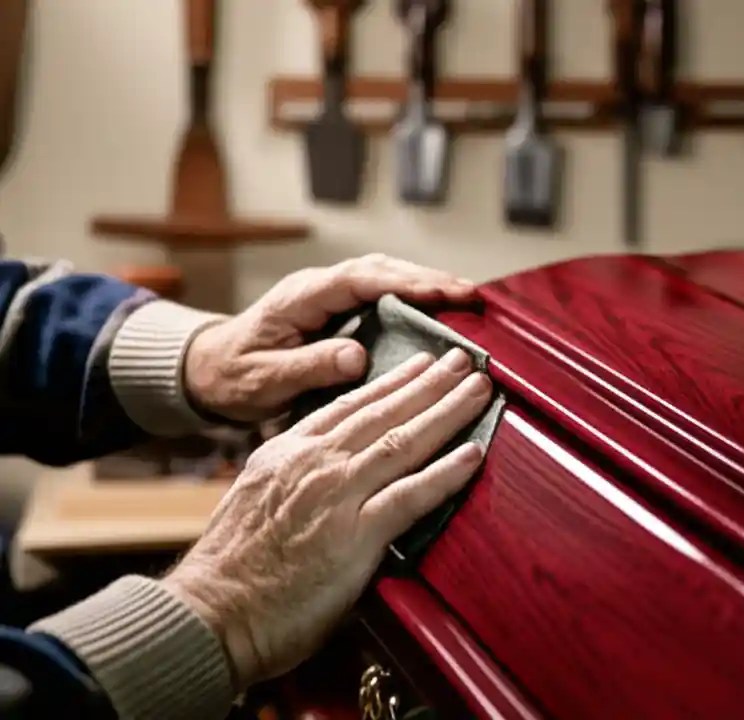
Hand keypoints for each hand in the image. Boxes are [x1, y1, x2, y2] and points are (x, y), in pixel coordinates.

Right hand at [162, 348, 493, 687]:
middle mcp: (313, 462)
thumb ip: (294, 480)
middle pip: (383, 411)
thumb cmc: (231, 572)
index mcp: (286, 452)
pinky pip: (411, 495)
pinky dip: (446, 473)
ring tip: (480, 391)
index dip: (391, 382)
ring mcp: (335, 495)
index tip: (420, 365)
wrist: (208, 615)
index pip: (348, 405)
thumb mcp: (257, 500)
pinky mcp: (355, 536)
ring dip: (449, 411)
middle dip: (430, 382)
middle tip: (466, 361)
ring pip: (403, 440)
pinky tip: (474, 454)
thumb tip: (325, 478)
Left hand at [185, 254, 476, 421]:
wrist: (208, 370)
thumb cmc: (232, 377)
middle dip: (428, 278)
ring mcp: (329, 294)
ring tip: (468, 298)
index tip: (443, 293)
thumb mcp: (263, 380)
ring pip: (385, 276)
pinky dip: (413, 295)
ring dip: (425, 283)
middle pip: (381, 270)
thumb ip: (307, 368)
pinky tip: (441, 309)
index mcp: (301, 297)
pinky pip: (381, 293)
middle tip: (472, 294)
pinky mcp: (338, 307)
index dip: (404, 284)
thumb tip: (355, 356)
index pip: (360, 280)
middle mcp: (318, 286)